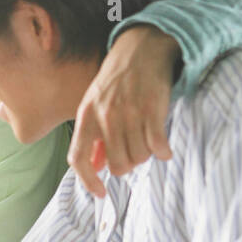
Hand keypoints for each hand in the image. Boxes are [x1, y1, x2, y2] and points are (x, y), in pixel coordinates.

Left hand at [69, 26, 178, 197]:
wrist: (140, 49)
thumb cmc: (116, 81)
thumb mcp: (94, 105)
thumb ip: (93, 138)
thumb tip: (94, 169)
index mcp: (86, 116)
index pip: (78, 158)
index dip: (88, 181)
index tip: (101, 193)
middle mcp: (105, 117)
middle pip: (117, 165)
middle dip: (127, 165)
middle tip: (133, 151)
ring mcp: (128, 113)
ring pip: (139, 157)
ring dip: (145, 154)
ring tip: (146, 138)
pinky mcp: (151, 109)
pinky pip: (157, 146)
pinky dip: (163, 151)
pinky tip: (163, 146)